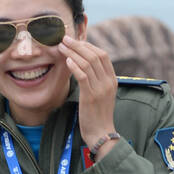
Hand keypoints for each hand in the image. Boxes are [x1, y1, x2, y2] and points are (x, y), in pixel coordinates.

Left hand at [59, 35, 117, 151]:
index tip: (75, 41)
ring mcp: (101, 89)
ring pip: (88, 63)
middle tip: (65, 39)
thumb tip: (84, 68)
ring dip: (73, 53)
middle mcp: (108, 82)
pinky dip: (74, 66)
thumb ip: (96, 81)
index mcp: (112, 80)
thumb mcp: (101, 95)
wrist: (102, 134)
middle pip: (95, 55)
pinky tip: (66, 61)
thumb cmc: (98, 116)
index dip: (88, 45)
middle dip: (78, 45)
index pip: (102, 55)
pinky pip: (83, 76)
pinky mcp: (91, 96)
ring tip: (61, 47)